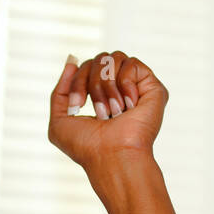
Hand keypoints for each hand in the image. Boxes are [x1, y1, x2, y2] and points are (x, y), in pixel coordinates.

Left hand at [48, 51, 167, 171]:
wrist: (110, 156)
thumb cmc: (86, 147)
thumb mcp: (60, 121)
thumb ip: (60, 91)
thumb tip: (72, 60)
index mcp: (102, 96)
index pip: (87, 67)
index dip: (77, 81)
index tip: (77, 107)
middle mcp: (120, 89)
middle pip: (100, 58)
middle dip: (92, 83)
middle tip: (99, 112)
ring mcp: (137, 88)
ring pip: (115, 57)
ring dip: (107, 86)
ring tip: (114, 111)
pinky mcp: (153, 88)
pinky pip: (132, 63)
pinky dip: (125, 83)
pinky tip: (129, 105)